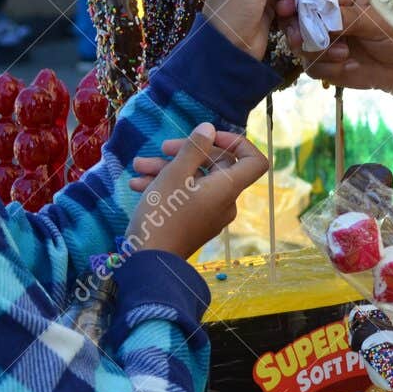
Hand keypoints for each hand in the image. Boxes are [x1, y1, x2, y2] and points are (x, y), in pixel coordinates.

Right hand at [125, 123, 268, 258]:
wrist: (149, 263)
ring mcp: (210, 214)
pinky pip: (188, 196)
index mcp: (229, 188)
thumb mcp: (175, 173)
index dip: (236, 143)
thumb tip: (208, 128)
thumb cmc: (163, 214)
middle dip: (186, 153)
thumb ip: (194, 147)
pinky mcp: (195, 223)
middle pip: (217, 166)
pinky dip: (167, 187)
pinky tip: (139, 184)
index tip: (209, 137)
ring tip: (138, 166)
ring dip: (168, 169)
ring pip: (196, 180)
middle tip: (161, 148)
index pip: (254, 160)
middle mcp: (225, 201)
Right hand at [274, 0, 392, 96]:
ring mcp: (322, 36)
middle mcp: (326, 11)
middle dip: (298, 24)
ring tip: (343, 53)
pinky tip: (348, 65)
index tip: (293, 2)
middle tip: (303, 34)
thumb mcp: (377, 20)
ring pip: (299, 41)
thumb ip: (347, 15)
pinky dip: (327, 67)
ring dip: (317, 49)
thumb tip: (319, 8)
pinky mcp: (323, 61)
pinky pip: (311, 64)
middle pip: (295, 13)